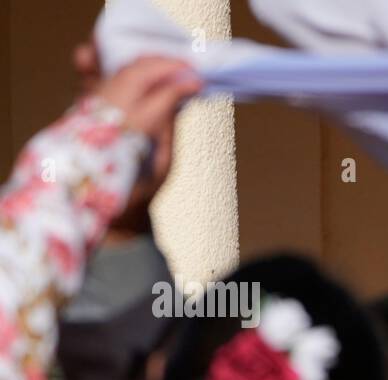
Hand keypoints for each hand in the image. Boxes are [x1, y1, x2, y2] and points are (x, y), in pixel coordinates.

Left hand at [92, 54, 200, 235]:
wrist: (101, 204)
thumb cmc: (137, 187)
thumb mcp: (162, 161)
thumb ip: (167, 125)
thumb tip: (180, 94)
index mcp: (132, 131)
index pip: (160, 95)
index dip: (180, 83)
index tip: (198, 80)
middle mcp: (109, 114)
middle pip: (138, 73)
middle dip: (164, 66)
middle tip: (187, 68)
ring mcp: (94, 107)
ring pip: (121, 71)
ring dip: (147, 64)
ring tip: (170, 67)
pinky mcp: (86, 104)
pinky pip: (105, 75)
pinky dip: (128, 70)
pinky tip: (145, 71)